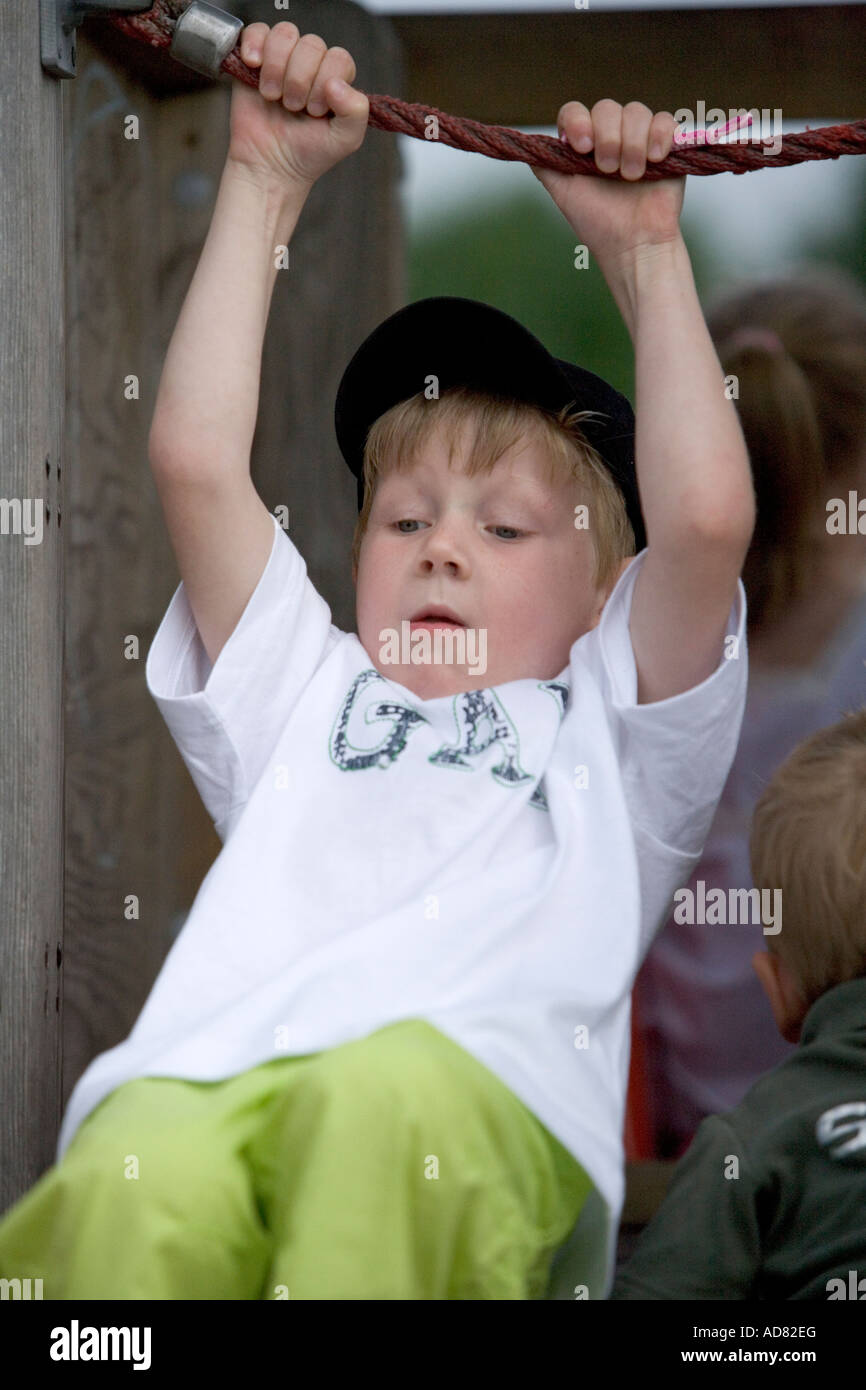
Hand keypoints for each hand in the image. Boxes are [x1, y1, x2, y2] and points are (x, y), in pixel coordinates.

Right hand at [227, 23, 368, 189]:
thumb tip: (335, 83)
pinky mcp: (255, 60)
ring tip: (273, 96)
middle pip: (312, 44)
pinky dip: (255, 44)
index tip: (315, 111)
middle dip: (301, 80)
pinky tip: (255, 65)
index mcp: (335, 79)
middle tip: (293, 108)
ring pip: (286, 34)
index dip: (326, 81)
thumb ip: (356, 111)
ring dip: (278, 67)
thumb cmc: (307, 154)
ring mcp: (282, 60)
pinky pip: (257, 31)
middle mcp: (311, 65)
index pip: (338, 58)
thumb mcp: (345, 140)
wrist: (269, 167)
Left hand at [530, 100, 684, 267]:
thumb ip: (545, 165)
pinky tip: (654, 158)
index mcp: (584, 144)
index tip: (582, 147)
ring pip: (635, 111)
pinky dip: (659, 135)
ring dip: (631, 142)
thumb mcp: (562, 193)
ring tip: (631, 175)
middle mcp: (610, 136)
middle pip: (606, 108)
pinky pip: (664, 120)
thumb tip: (523, 144)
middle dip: (607, 137)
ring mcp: (638, 138)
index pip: (574, 112)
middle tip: (608, 170)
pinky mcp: (666, 144)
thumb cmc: (599, 224)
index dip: (577, 122)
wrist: (634, 245)